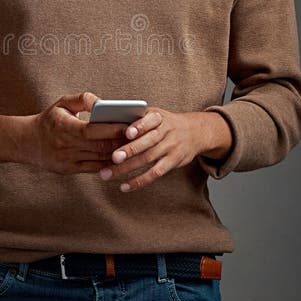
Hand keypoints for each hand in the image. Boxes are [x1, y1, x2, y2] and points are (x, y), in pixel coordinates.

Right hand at [23, 91, 128, 174]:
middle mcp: (65, 146)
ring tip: (135, 147)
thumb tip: (102, 102)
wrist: (28, 142)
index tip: (128, 126)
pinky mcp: (70, 170)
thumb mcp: (62, 103)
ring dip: (118, 155)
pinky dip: (109, 164)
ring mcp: (68, 160)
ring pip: (99, 159)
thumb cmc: (50, 120)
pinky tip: (122, 158)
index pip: (91, 130)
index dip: (111, 129)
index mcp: (63, 127)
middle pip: (99, 147)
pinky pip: (94, 169)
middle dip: (120, 143)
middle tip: (139, 137)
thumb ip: (83, 99)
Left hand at [94, 107, 223, 192]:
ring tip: (107, 174)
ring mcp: (170, 147)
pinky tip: (124, 186)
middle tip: (113, 158)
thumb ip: (135, 117)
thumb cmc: (164, 123)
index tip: (127, 132)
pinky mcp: (173, 162)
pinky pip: (155, 173)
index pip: (150, 120)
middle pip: (147, 142)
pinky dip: (139, 181)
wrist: (194, 131)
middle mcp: (166, 131)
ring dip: (127, 168)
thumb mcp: (154, 114)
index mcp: (158, 117)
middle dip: (130, 150)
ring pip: (148, 159)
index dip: (140, 126)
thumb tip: (105, 119)